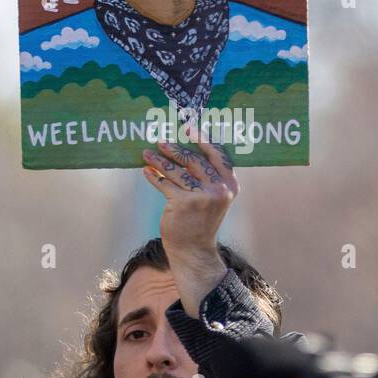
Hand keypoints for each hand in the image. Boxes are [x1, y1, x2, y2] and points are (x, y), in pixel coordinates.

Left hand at [142, 133, 236, 317]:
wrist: (194, 249)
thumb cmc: (201, 220)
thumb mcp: (213, 197)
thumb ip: (208, 176)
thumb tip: (185, 148)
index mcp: (230, 184)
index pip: (217, 154)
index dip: (202, 139)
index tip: (187, 128)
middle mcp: (219, 189)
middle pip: (194, 160)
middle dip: (175, 149)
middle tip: (160, 142)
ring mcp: (201, 196)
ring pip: (177, 171)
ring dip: (159, 161)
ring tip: (147, 154)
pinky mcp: (183, 203)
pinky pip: (165, 184)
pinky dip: (154, 176)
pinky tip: (146, 171)